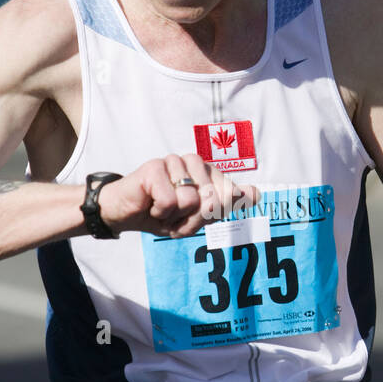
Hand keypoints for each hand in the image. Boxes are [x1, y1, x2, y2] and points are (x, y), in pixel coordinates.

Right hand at [98, 152, 259, 237]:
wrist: (126, 216)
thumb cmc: (163, 215)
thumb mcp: (197, 220)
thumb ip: (227, 205)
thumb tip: (256, 192)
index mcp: (209, 173)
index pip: (231, 196)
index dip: (212, 216)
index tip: (193, 215)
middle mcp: (195, 162)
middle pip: (212, 200)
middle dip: (193, 218)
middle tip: (174, 215)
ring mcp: (175, 161)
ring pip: (192, 199)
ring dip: (175, 215)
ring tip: (162, 208)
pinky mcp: (155, 166)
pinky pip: (171, 200)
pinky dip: (160, 211)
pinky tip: (150, 204)